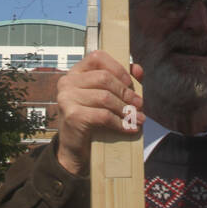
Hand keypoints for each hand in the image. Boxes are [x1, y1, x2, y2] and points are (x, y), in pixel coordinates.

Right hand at [56, 50, 144, 175]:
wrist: (74, 150)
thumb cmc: (91, 119)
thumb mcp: (104, 97)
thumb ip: (121, 81)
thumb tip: (138, 70)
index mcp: (75, 72)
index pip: (97, 57)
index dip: (117, 67)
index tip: (130, 82)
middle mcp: (67, 82)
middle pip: (104, 78)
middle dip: (126, 92)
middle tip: (139, 104)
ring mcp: (67, 98)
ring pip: (105, 97)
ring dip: (126, 109)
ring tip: (138, 118)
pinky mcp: (72, 115)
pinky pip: (103, 115)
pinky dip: (120, 122)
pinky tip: (129, 128)